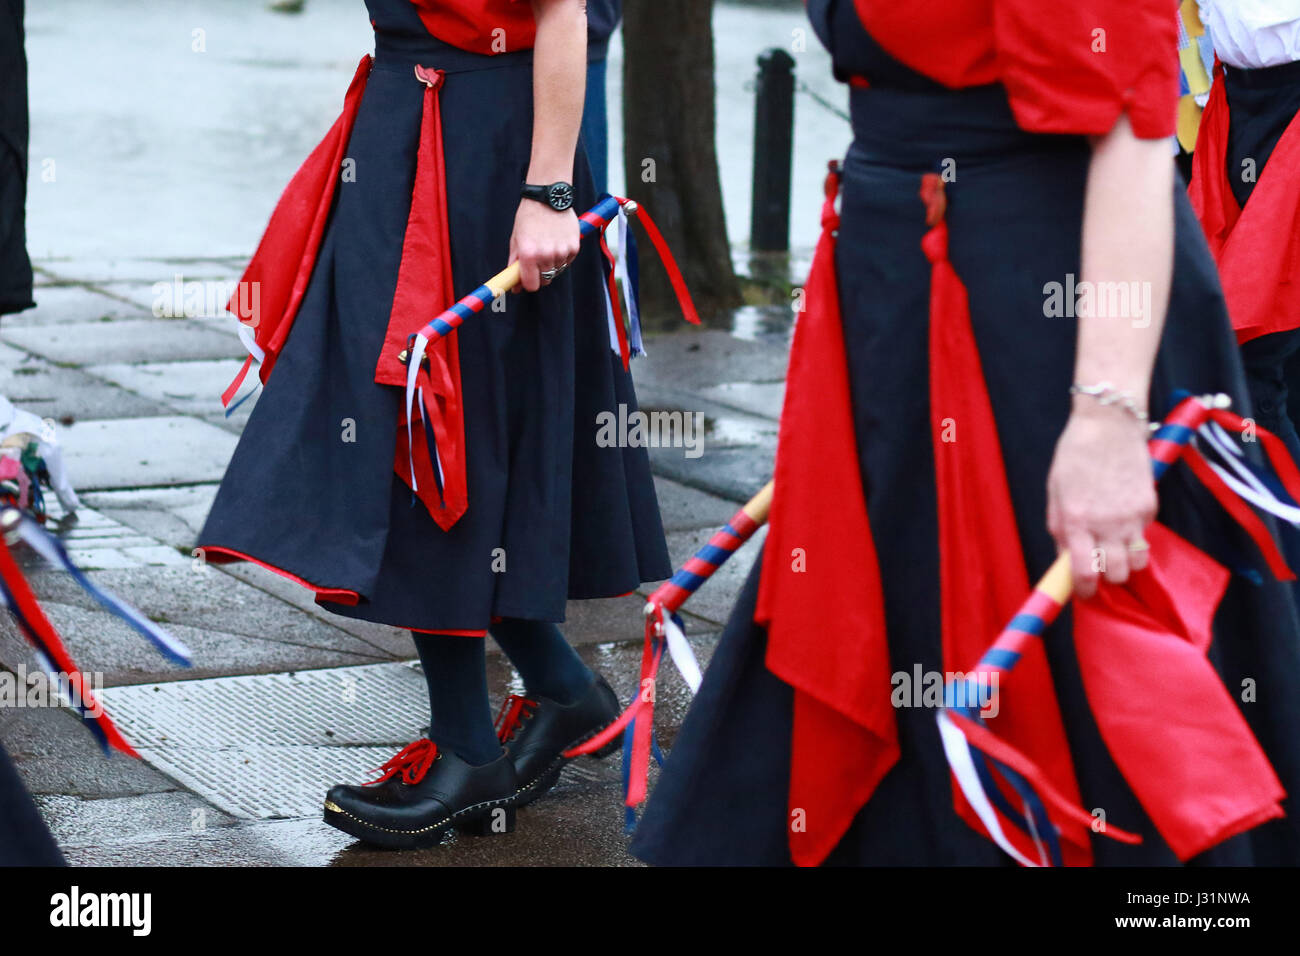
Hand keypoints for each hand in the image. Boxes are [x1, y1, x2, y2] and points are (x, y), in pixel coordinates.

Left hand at [509, 200, 579, 292]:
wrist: (548, 196)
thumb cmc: (529, 216)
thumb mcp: (516, 238)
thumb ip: (515, 262)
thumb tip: (515, 284)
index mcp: (529, 254)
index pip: (532, 285)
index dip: (528, 284)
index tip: (526, 280)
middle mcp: (546, 255)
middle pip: (545, 280)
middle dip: (540, 274)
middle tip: (537, 260)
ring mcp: (562, 252)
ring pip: (556, 271)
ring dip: (551, 264)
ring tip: (547, 245)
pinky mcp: (574, 248)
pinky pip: (567, 262)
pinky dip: (562, 256)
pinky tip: (557, 242)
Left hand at [1046, 403, 1155, 598]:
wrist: (1109, 425)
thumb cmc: (1075, 457)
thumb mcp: (1056, 493)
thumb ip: (1061, 529)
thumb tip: (1066, 559)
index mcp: (1077, 520)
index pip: (1084, 572)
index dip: (1084, 590)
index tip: (1084, 593)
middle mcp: (1107, 523)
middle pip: (1116, 575)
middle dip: (1107, 578)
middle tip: (1099, 568)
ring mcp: (1133, 516)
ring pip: (1137, 563)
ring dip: (1126, 563)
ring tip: (1114, 549)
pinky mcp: (1150, 506)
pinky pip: (1144, 535)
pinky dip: (1135, 535)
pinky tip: (1124, 517)